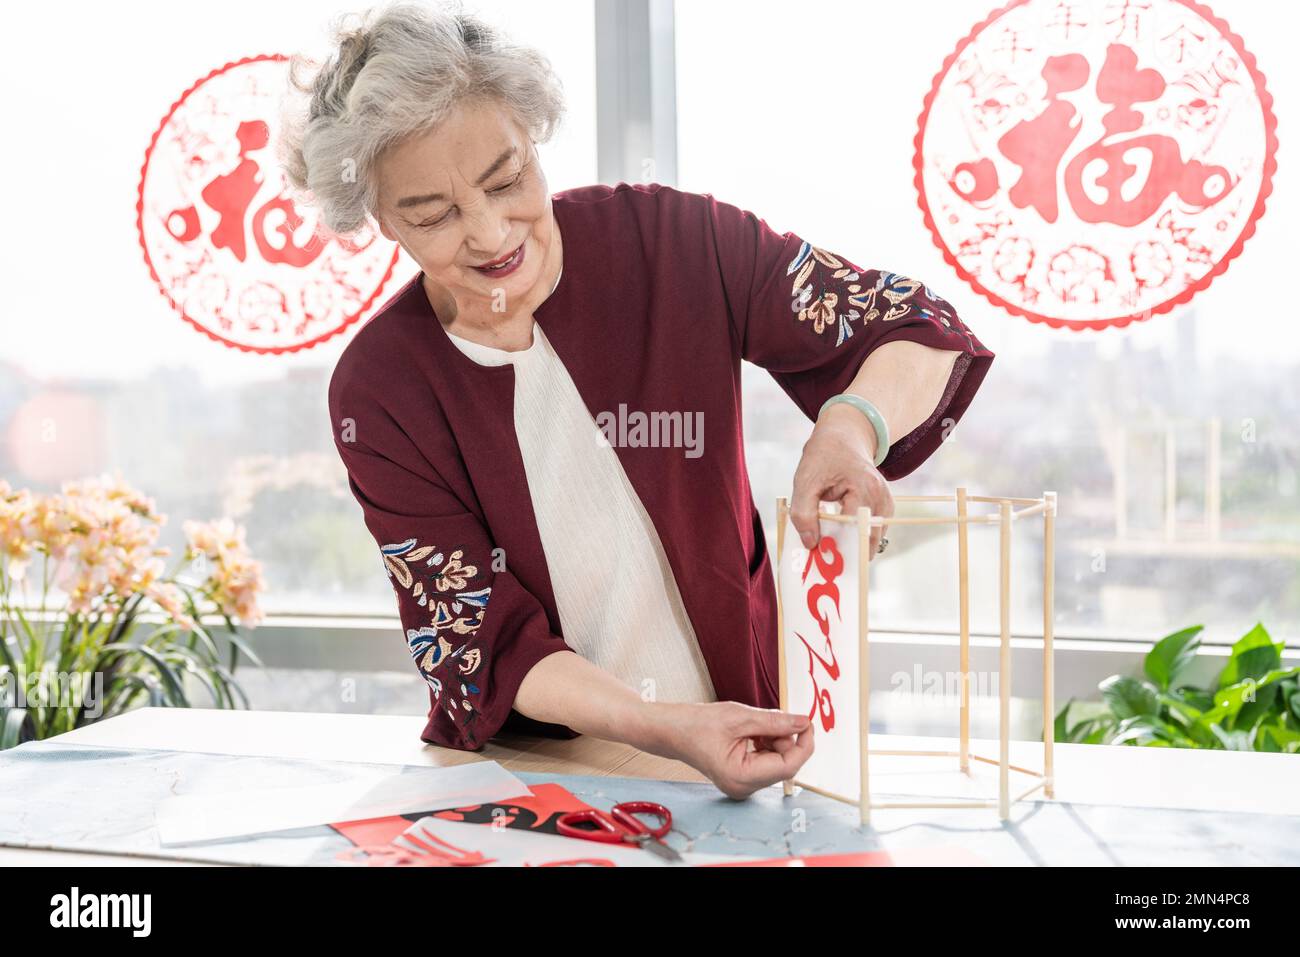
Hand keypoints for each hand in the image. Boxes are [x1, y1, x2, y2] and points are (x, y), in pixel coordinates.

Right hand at [654, 701, 813, 799]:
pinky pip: (766, 760)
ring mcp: (743, 784)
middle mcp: (744, 787)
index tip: (807, 722)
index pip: (788, 766)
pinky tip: (749, 732)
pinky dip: (765, 742)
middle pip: (784, 763)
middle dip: (783, 738)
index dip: (803, 743)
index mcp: (742, 777)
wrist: (671, 730)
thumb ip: (776, 722)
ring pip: (776, 760)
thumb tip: (803, 722)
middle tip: (768, 717)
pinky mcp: (742, 777)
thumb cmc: (696, 724)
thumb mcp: (740, 717)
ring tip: (750, 725)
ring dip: (773, 738)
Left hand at [790, 403, 893, 558]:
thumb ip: (803, 514)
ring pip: (872, 539)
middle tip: (827, 564)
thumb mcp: (804, 482)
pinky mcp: (885, 507)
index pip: (855, 530)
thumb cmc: (822, 458)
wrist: (842, 438)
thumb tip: (812, 544)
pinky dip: (858, 536)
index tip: (822, 559)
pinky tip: (841, 534)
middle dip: (848, 553)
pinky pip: (873, 531)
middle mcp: (881, 497)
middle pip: (868, 540)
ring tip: (832, 547)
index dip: (840, 547)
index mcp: (863, 489)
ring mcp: (886, 502)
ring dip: (853, 545)